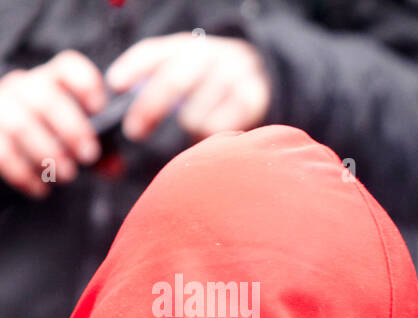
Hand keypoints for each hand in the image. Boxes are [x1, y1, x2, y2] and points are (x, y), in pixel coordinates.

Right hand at [0, 50, 105, 197]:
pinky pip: (2, 151)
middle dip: (71, 129)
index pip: (67, 67)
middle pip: (46, 97)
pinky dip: (23, 174)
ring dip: (47, 153)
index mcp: (53, 82)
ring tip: (66, 175)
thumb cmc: (51, 141)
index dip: (85, 83)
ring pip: (20, 125)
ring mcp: (0, 107)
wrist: (7, 150)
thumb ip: (100, 152)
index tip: (99, 108)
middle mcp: (24, 88)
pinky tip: (40, 189)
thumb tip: (114, 168)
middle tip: (88, 155)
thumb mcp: (78, 142)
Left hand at [106, 33, 269, 142]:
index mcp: (188, 44)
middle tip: (135, 131)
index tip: (115, 86)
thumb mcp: (186, 68)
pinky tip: (213, 132)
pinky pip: (219, 128)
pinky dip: (210, 137)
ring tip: (193, 130)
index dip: (132, 68)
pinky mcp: (253, 99)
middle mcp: (212, 54)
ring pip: (195, 114)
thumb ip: (158, 79)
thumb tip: (124, 100)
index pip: (154, 52)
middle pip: (173, 82)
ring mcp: (235, 75)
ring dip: (188, 129)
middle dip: (149, 109)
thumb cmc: (211, 82)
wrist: (265, 75)